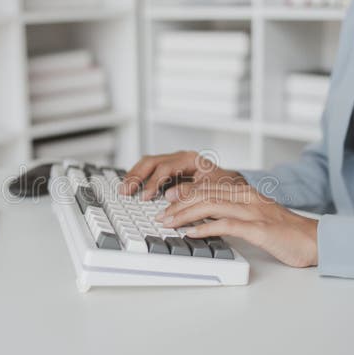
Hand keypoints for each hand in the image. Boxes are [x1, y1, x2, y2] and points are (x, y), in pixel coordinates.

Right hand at [120, 150, 245, 199]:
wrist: (229, 184)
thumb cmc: (223, 186)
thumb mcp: (211, 189)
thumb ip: (191, 191)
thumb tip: (170, 195)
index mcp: (190, 159)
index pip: (165, 167)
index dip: (154, 183)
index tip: (146, 197)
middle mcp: (179, 157)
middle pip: (151, 161)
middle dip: (136, 176)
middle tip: (126, 191)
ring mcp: (173, 162)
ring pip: (148, 163)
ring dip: (134, 176)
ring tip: (124, 189)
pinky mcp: (169, 170)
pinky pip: (150, 170)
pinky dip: (139, 177)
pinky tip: (132, 186)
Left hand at [158, 184, 318, 267]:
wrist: (314, 241)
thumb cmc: (285, 233)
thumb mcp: (255, 218)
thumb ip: (233, 215)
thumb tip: (205, 221)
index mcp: (246, 192)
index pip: (208, 188)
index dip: (185, 194)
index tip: (167, 203)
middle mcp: (247, 197)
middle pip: (205, 194)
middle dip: (178, 205)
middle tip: (161, 215)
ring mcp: (253, 211)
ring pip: (210, 206)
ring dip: (185, 215)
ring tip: (169, 223)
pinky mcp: (258, 228)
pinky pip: (226, 225)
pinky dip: (205, 229)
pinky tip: (191, 234)